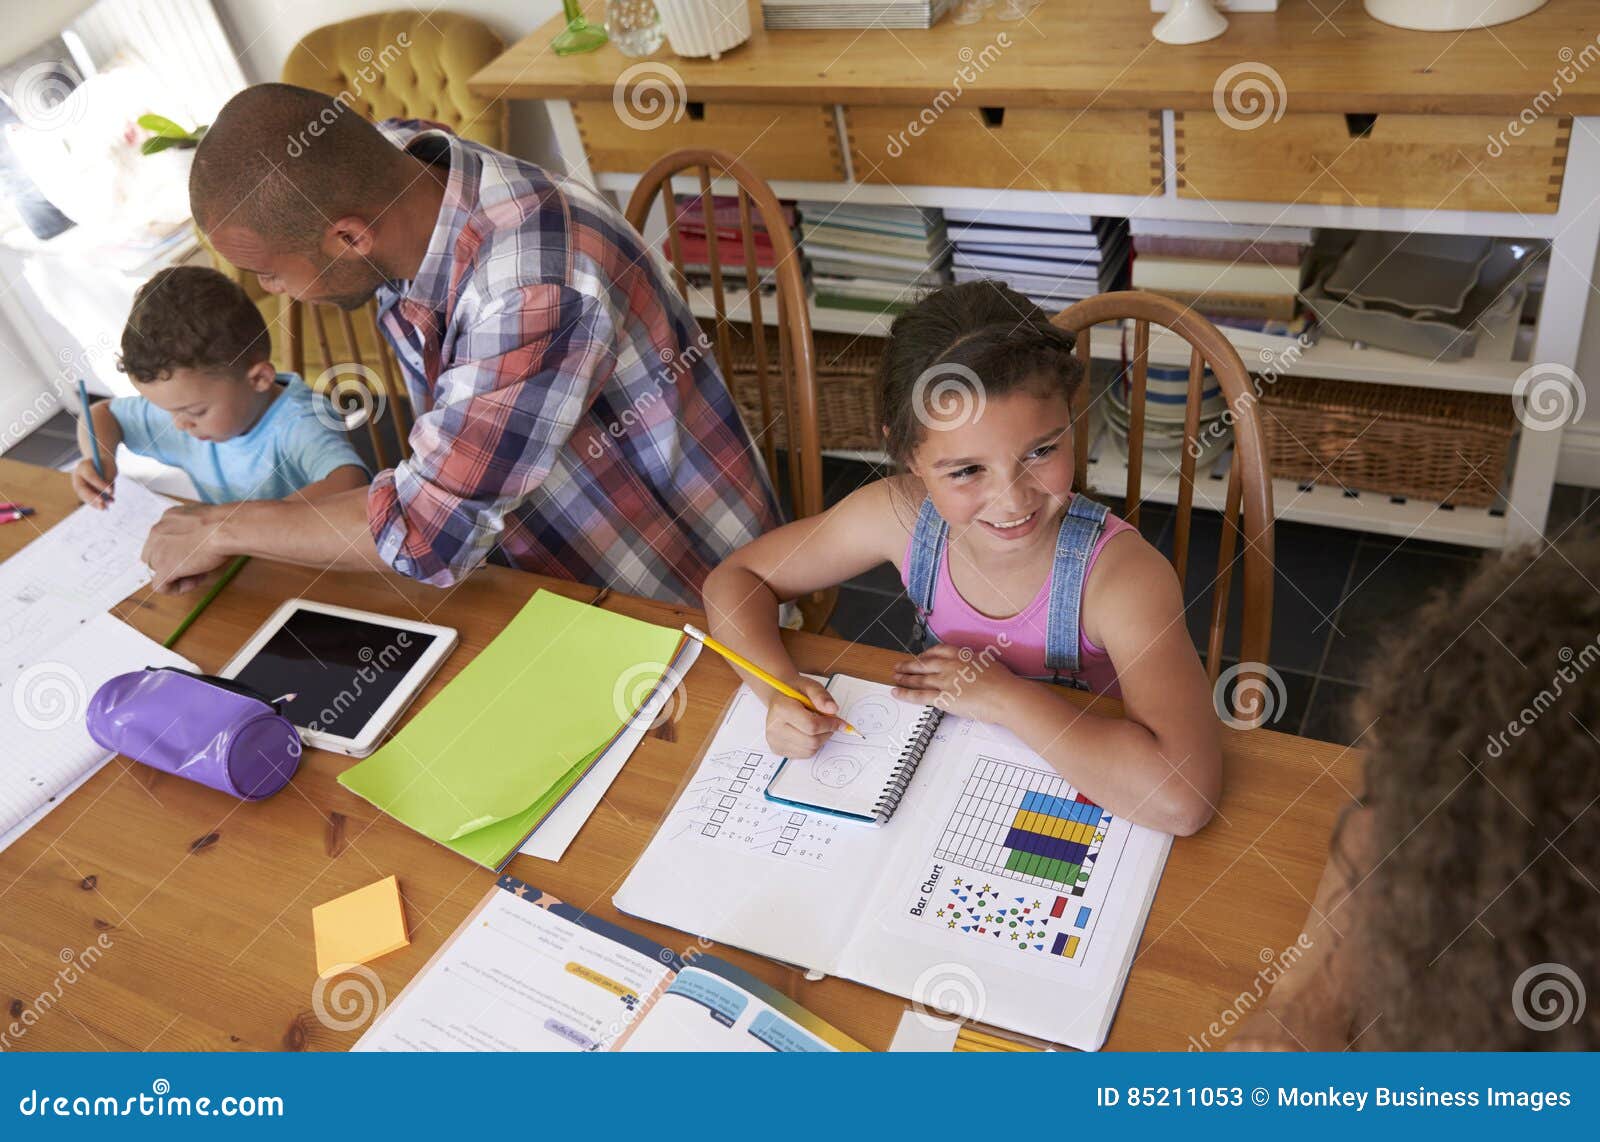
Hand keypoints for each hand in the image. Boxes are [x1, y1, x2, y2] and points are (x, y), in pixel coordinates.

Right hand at [71, 457, 115, 508]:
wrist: (98, 461)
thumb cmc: (106, 464)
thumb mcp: (110, 468)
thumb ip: (109, 479)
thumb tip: (110, 495)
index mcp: (83, 466)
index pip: (90, 476)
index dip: (100, 484)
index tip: (111, 492)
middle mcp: (77, 476)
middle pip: (82, 488)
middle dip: (93, 497)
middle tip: (103, 503)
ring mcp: (77, 484)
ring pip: (84, 496)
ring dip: (95, 503)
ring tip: (106, 507)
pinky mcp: (81, 491)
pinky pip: (87, 499)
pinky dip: (96, 504)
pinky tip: (105, 507)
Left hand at [142, 503, 229, 592]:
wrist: (224, 527)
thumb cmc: (223, 522)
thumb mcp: (204, 518)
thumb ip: (194, 527)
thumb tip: (200, 536)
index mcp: (167, 519)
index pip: (162, 540)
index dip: (178, 550)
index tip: (196, 551)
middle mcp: (157, 532)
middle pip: (155, 556)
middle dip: (174, 563)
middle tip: (197, 564)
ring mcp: (158, 551)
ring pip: (158, 571)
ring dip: (178, 574)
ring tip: (200, 572)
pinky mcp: (165, 568)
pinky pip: (161, 586)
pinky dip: (175, 589)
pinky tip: (192, 583)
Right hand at [764, 677, 841, 757]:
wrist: (778, 698)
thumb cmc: (794, 692)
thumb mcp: (809, 685)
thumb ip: (822, 696)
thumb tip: (833, 709)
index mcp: (780, 709)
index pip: (811, 725)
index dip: (830, 724)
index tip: (839, 721)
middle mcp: (774, 727)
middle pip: (812, 741)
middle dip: (826, 733)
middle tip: (830, 723)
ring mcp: (775, 741)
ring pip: (810, 750)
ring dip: (820, 739)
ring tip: (817, 725)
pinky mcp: (778, 750)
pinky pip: (804, 754)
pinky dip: (812, 745)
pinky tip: (808, 733)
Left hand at [891, 642, 1019, 721]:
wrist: (1005, 696)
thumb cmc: (1003, 682)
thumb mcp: (989, 662)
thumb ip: (975, 661)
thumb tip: (973, 662)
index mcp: (961, 656)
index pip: (939, 651)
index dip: (927, 654)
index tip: (921, 656)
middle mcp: (949, 666)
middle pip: (924, 664)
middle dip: (909, 665)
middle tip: (899, 666)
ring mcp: (944, 682)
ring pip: (919, 678)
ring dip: (905, 677)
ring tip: (895, 677)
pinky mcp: (943, 698)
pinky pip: (919, 696)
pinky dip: (905, 693)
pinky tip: (896, 692)